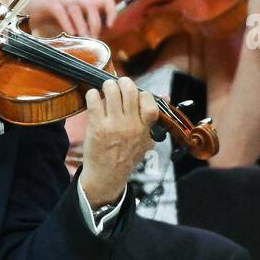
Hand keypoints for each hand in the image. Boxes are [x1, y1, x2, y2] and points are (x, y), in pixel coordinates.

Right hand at [27, 0, 116, 37]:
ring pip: (77, 10)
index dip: (112, 12)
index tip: (110, 26)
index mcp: (85, 1)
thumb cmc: (54, 19)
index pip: (106, 0)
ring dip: (82, 27)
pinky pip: (61, 12)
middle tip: (91, 40)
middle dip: (94, 25)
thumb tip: (96, 42)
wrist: (30, 11)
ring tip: (81, 39)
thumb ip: (84, 27)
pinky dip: (67, 23)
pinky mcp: (50, 3)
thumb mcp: (73, 22)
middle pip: (92, 7)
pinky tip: (70, 34)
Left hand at [78, 76, 158, 209]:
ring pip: (112, 91)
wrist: (107, 177)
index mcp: (145, 128)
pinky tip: (93, 97)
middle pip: (129, 90)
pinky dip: (92, 94)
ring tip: (105, 89)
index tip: (135, 95)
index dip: (142, 93)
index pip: (149, 101)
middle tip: (118, 85)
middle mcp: (131, 125)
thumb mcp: (146, 141)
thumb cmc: (126, 158)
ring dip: (107, 86)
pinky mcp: (97, 127)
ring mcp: (114, 125)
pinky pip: (94, 101)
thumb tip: (166, 97)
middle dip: (123, 82)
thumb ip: (154, 120)